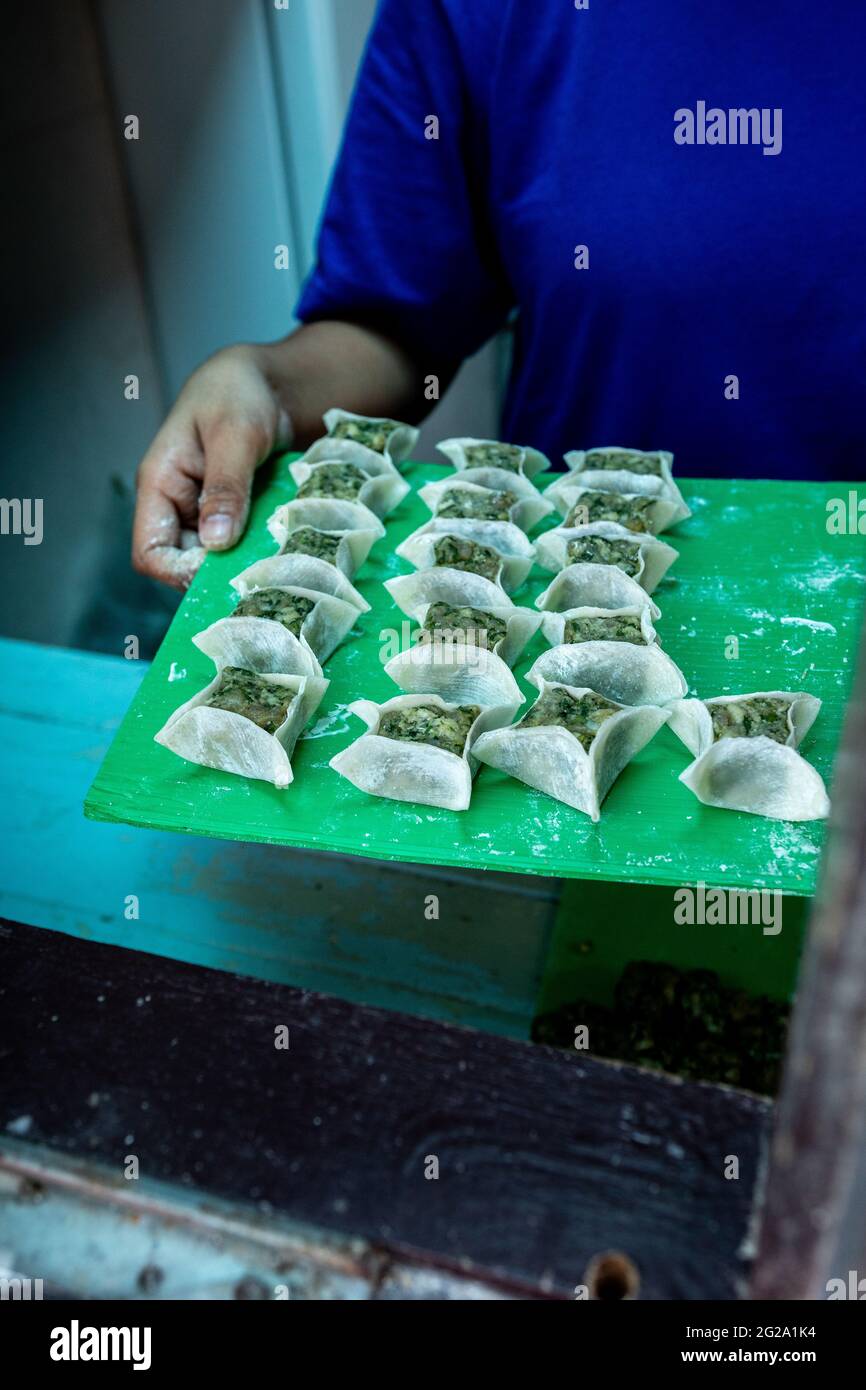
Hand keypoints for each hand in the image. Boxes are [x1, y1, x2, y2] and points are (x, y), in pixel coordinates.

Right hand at [132, 345, 290, 588]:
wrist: (269, 380)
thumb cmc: (239, 392)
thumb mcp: (236, 434)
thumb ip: (226, 486)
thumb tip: (217, 541)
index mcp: (159, 484)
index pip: (150, 553)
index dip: (179, 572)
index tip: (224, 571)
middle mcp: (178, 506)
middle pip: (183, 564)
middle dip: (218, 572)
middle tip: (263, 568)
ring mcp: (205, 512)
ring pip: (216, 559)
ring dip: (244, 562)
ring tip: (277, 555)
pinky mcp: (233, 514)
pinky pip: (240, 546)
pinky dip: (259, 548)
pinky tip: (284, 544)